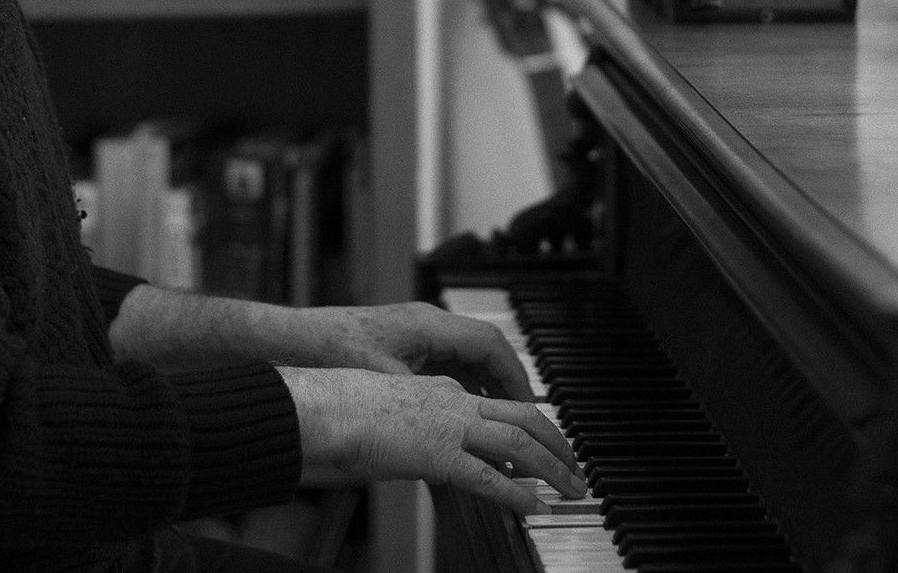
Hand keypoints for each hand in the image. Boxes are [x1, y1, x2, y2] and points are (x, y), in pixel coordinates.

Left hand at [276, 303, 533, 399]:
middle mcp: (428, 323)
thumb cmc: (331, 351)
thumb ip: (425, 401)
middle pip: (485, 347)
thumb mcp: (384, 383)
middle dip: (508, 381)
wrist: (293, 340)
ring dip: (486, 384)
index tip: (530, 403)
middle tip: (524, 415)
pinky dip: (463, 384)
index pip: (490, 343)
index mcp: (429, 325)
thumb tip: (455, 428)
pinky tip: (465, 411)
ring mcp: (417, 332)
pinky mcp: (405, 344)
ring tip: (500, 418)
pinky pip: (448, 361)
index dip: (515, 375)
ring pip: (467, 355)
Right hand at [279, 365, 587, 515]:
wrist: (321, 408)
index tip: (542, 448)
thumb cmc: (339, 411)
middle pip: (523, 416)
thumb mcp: (388, 415)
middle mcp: (452, 402)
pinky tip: (533, 506)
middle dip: (557, 443)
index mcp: (440, 391)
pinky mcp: (437, 453)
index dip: (528, 427)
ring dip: (551, 466)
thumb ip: (413, 431)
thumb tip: (418, 452)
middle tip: (575, 467)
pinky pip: (488, 476)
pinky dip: (516, 492)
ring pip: (518, 442)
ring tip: (570, 488)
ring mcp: (448, 426)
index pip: (497, 407)